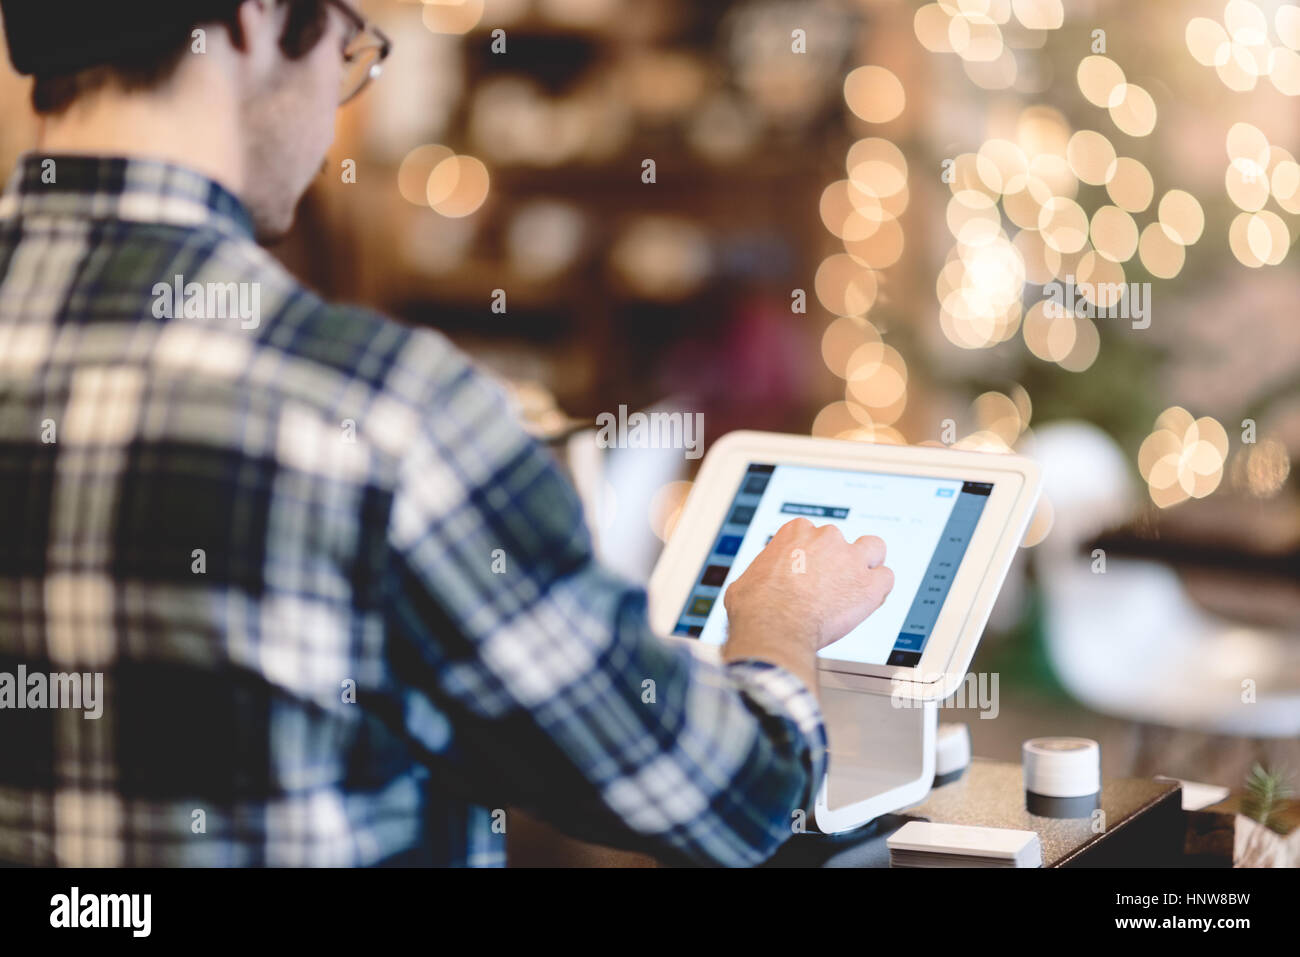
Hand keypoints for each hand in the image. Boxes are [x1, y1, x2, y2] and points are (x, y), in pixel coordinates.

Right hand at [721, 518, 893, 693]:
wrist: (774, 627)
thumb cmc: (757, 606)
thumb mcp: (747, 579)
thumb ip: (762, 573)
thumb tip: (755, 584)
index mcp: (796, 531)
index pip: (812, 532)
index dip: (812, 553)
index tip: (809, 569)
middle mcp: (826, 538)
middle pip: (840, 540)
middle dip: (837, 559)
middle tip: (830, 581)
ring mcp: (850, 559)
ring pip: (874, 548)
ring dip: (868, 563)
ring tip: (858, 582)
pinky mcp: (869, 584)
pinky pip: (886, 578)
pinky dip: (880, 589)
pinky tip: (868, 600)